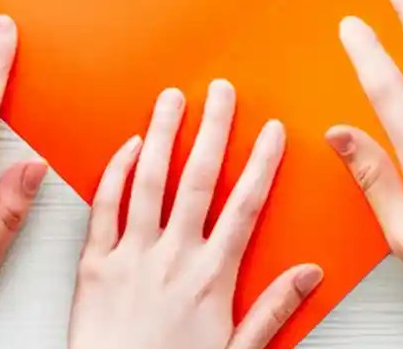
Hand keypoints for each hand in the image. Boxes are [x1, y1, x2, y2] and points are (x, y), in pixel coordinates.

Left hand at [68, 80, 322, 348]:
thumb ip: (272, 309)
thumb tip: (309, 275)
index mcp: (211, 279)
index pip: (244, 207)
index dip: (260, 164)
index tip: (271, 131)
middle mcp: (172, 259)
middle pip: (198, 180)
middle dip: (214, 130)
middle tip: (222, 92)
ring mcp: (130, 257)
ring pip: (149, 182)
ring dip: (163, 134)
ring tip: (172, 99)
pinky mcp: (93, 266)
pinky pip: (104, 208)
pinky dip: (116, 172)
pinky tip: (128, 145)